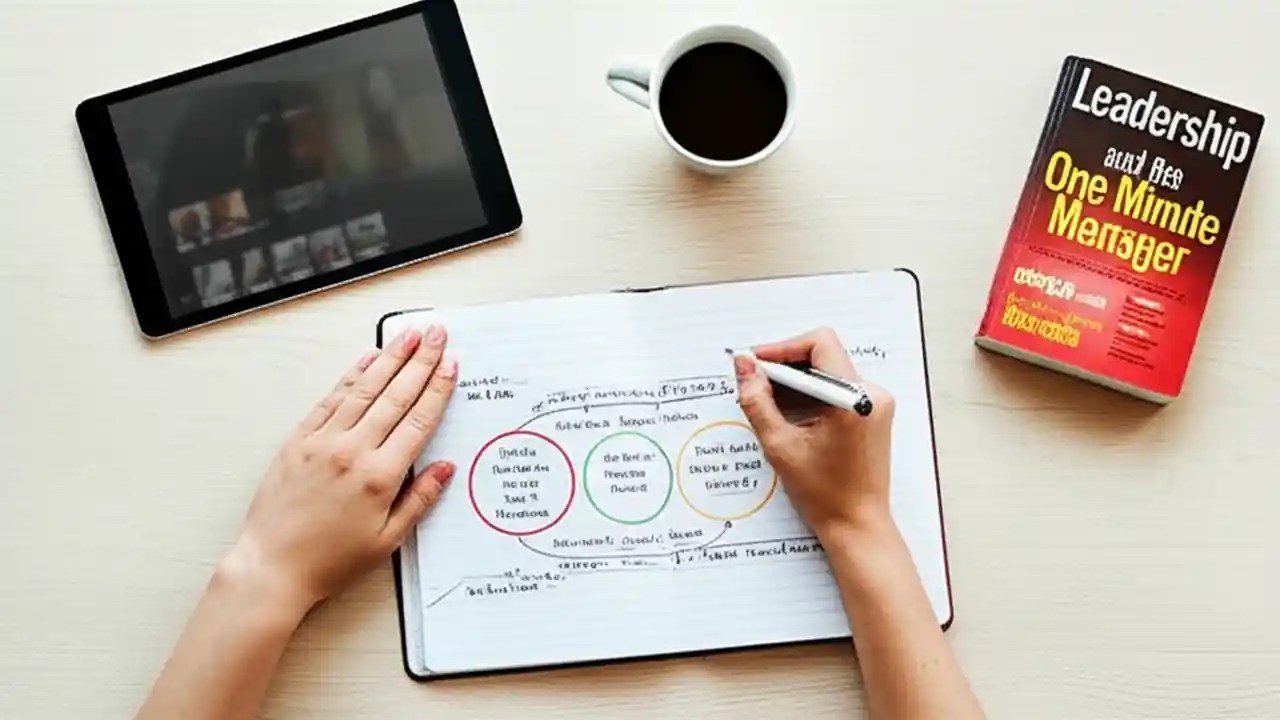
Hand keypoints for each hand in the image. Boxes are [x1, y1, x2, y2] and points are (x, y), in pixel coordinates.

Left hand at [220, 324, 458, 613]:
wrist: (271, 566)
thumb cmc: (330, 560)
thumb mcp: (387, 540)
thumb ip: (420, 500)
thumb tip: (445, 467)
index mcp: (380, 476)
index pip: (418, 421)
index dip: (438, 389)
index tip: (451, 365)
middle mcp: (352, 451)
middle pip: (395, 396)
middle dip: (420, 361)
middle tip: (437, 334)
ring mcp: (323, 441)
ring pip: (364, 390)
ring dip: (389, 359)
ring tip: (409, 335)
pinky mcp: (299, 441)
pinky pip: (330, 400)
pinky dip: (350, 376)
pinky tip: (366, 359)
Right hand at [732, 327, 894, 540]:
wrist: (857, 524)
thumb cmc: (825, 494)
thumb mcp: (780, 445)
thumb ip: (757, 400)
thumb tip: (744, 366)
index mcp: (854, 399)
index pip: (820, 343)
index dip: (783, 348)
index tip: (758, 363)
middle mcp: (872, 395)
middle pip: (823, 356)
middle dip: (787, 367)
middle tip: (757, 385)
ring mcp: (876, 404)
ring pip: (829, 372)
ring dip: (798, 383)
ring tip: (773, 408)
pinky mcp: (873, 413)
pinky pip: (838, 389)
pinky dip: (812, 395)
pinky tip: (794, 418)